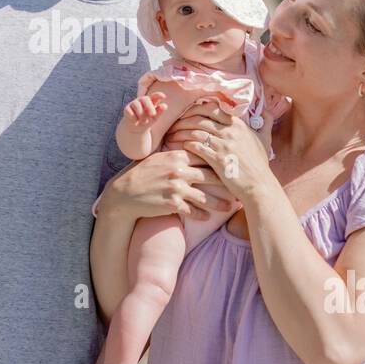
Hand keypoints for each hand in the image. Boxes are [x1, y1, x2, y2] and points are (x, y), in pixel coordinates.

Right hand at [103, 149, 235, 222]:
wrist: (124, 193)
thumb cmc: (142, 173)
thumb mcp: (159, 157)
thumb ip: (177, 152)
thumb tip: (195, 146)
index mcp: (177, 155)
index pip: (205, 156)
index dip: (221, 161)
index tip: (234, 166)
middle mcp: (178, 170)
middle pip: (210, 176)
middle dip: (227, 183)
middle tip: (240, 187)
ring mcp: (175, 187)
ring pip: (205, 196)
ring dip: (219, 203)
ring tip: (230, 207)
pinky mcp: (171, 204)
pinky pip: (192, 210)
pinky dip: (201, 214)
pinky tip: (208, 217)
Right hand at [123, 92, 166, 127]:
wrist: (136, 128)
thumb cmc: (147, 121)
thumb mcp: (155, 118)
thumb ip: (159, 111)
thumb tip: (164, 106)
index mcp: (151, 101)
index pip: (155, 96)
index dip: (158, 95)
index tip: (164, 96)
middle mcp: (142, 100)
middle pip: (145, 99)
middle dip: (149, 106)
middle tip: (153, 114)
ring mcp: (134, 104)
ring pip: (137, 105)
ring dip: (141, 114)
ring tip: (145, 122)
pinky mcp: (127, 109)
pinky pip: (130, 112)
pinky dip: (134, 118)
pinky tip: (136, 122)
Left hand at [163, 104, 273, 199]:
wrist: (259, 186)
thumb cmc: (260, 165)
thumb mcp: (265, 141)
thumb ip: (266, 124)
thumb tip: (267, 112)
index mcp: (238, 124)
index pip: (212, 107)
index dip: (195, 108)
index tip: (186, 114)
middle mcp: (231, 131)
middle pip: (200, 117)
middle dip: (183, 119)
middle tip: (173, 125)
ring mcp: (224, 144)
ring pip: (195, 130)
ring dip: (180, 132)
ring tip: (171, 136)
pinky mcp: (217, 158)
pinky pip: (196, 146)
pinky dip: (185, 144)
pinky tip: (179, 146)